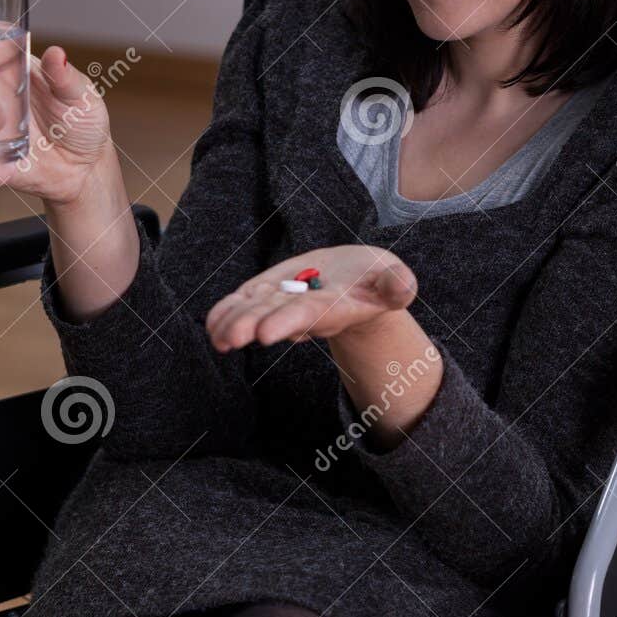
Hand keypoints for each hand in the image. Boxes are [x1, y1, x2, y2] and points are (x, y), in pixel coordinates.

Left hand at [206, 247, 417, 352]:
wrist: (358, 280)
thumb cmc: (378, 280)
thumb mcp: (393, 278)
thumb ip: (396, 285)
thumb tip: (404, 289)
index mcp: (333, 308)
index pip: (307, 315)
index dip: (286, 323)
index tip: (265, 334)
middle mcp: (304, 311)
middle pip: (274, 317)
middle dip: (251, 326)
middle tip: (230, 339)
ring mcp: (284, 301)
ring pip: (255, 312)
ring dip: (233, 323)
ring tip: (216, 336)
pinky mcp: (270, 291)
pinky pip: (245, 304)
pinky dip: (227, 312)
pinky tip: (212, 323)